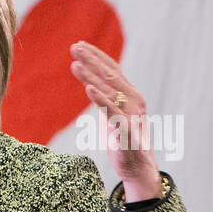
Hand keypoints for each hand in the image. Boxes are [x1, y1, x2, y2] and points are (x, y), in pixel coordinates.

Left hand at [69, 40, 160, 197]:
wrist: (138, 166)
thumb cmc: (123, 139)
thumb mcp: (111, 114)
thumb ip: (105, 98)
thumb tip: (91, 84)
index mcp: (130, 94)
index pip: (113, 69)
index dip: (96, 56)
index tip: (79, 44)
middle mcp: (133, 100)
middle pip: (110, 75)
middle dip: (91, 60)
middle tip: (74, 46)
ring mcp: (130, 113)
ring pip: (108, 90)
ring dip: (90, 76)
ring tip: (75, 64)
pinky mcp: (125, 129)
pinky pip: (111, 111)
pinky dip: (100, 98)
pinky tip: (88, 89)